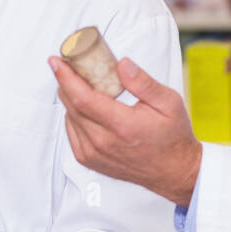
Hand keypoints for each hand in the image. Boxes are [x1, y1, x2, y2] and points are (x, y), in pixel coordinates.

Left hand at [48, 55, 201, 207]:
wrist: (173, 171)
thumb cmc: (172, 136)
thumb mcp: (168, 102)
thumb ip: (143, 82)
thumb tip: (122, 64)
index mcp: (122, 126)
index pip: (82, 98)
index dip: (66, 77)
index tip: (57, 60)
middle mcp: (103, 142)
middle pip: (71, 105)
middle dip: (66, 81)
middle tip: (70, 64)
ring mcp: (93, 154)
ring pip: (69, 117)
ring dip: (70, 97)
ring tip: (84, 83)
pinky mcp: (89, 160)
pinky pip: (72, 130)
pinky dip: (74, 114)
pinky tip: (88, 106)